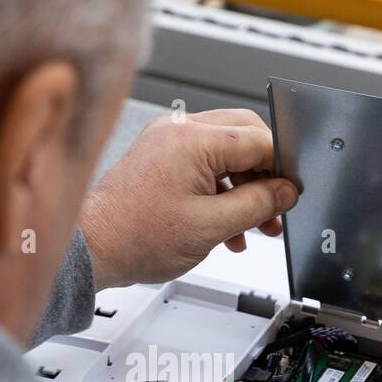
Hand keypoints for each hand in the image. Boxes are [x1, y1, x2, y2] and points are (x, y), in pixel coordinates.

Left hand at [80, 109, 298, 288]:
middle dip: (264, 176)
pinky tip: (226, 225)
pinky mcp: (158, 158)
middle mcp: (177, 131)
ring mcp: (165, 142)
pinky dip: (220, 190)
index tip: (290, 195)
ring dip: (244, 188)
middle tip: (275, 209)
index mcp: (192, 140)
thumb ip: (257, 205)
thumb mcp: (211, 227)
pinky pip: (202, 164)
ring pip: (225, 153)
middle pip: (244, 139)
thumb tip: (285, 192)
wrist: (91, 249)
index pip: (259, 140)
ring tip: (254, 225)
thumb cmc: (134, 238)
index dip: (281, 170)